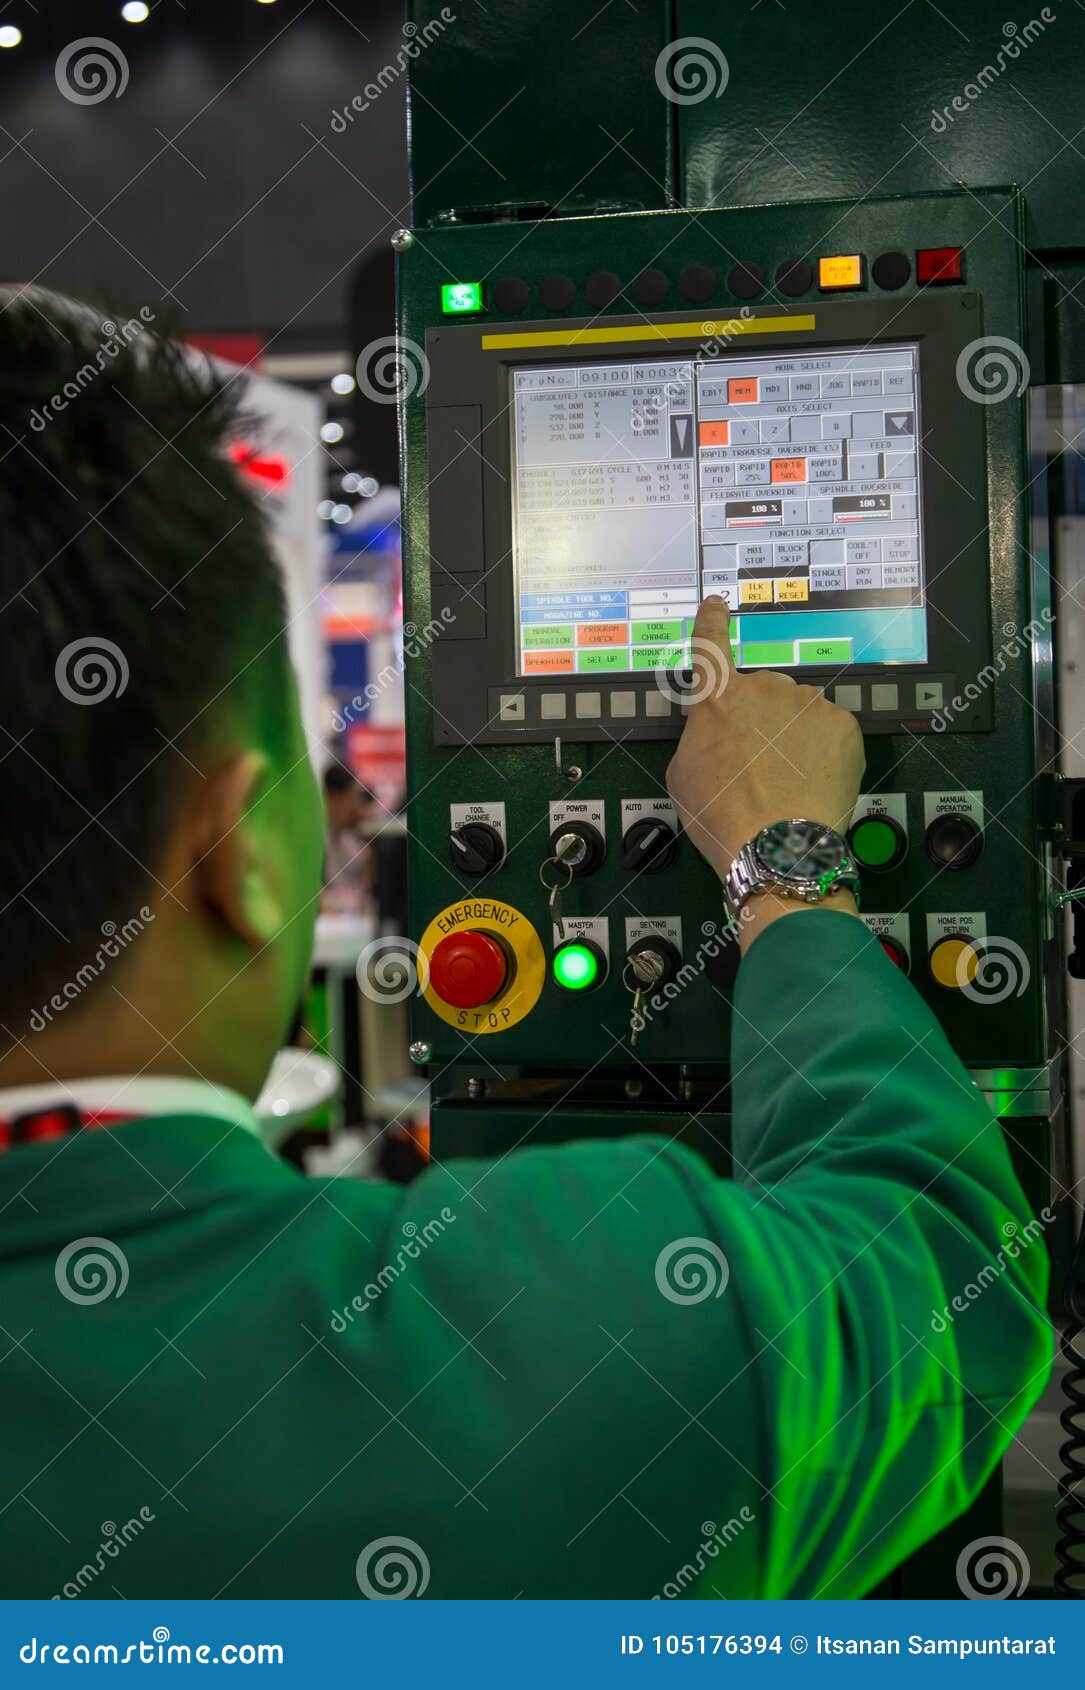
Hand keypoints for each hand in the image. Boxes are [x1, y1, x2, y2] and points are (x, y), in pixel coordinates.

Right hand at [666, 597, 865, 942]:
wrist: (776, 847)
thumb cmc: (722, 818)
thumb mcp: (683, 774)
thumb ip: (700, 736)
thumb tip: (716, 731)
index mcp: (717, 699)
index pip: (710, 644)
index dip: (712, 621)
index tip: (716, 604)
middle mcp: (763, 688)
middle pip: (762, 692)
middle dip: (760, 720)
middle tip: (757, 766)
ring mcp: (807, 703)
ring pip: (798, 712)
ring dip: (793, 736)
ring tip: (786, 781)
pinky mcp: (843, 724)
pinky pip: (830, 729)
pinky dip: (824, 750)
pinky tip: (812, 781)